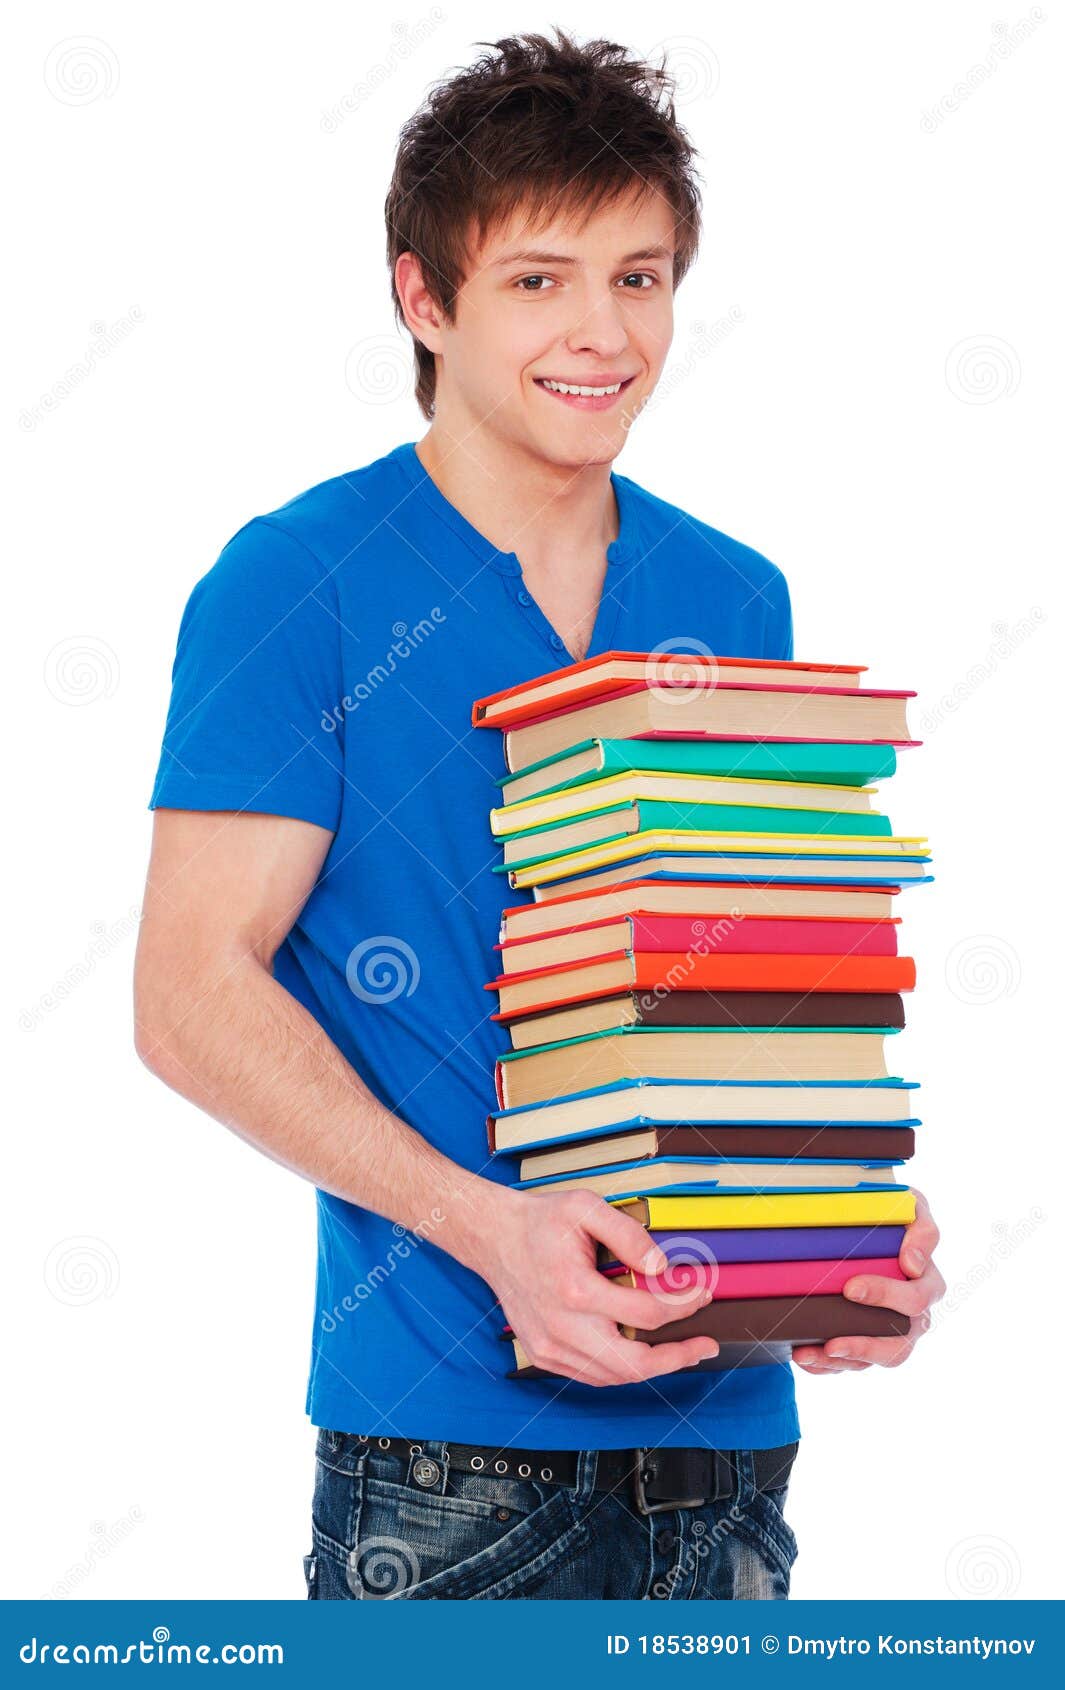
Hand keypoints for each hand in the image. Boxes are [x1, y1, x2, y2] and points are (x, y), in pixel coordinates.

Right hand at [474, 1185, 719, 1386]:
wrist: (492, 1237)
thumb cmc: (538, 1221)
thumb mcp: (585, 1207)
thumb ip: (628, 1235)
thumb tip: (661, 1268)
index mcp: (576, 1290)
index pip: (647, 1312)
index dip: (683, 1305)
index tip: (701, 1292)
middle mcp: (562, 1326)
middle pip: (634, 1363)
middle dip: (678, 1357)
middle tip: (705, 1345)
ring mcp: (550, 1346)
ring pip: (614, 1377)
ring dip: (652, 1367)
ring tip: (679, 1351)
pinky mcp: (544, 1354)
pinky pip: (591, 1376)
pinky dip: (621, 1370)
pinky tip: (638, 1353)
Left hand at [792, 1186, 944, 1373]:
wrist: (874, 1227)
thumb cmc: (895, 1216)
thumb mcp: (912, 1208)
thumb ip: (922, 1228)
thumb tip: (913, 1264)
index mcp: (927, 1284)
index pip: (916, 1298)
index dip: (885, 1296)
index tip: (850, 1288)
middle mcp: (916, 1317)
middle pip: (900, 1344)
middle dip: (863, 1343)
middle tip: (831, 1341)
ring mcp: (894, 1334)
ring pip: (875, 1361)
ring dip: (843, 1362)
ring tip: (810, 1355)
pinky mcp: (870, 1344)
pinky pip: (853, 1365)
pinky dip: (828, 1366)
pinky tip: (804, 1356)